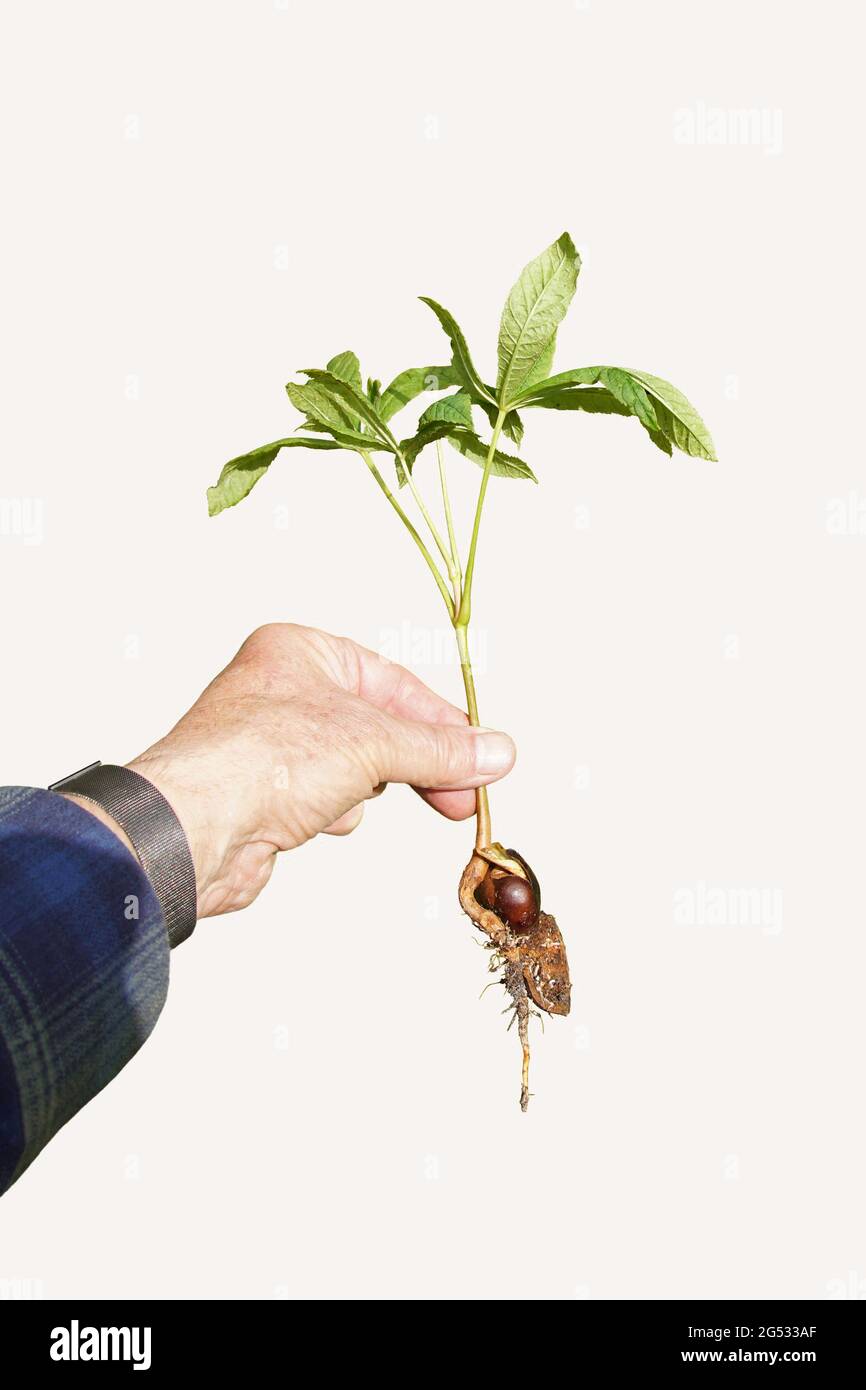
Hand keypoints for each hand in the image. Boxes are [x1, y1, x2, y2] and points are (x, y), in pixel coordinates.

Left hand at [124, 623, 515, 918]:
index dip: (442, 722)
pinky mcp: (264, 795)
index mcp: (299, 652)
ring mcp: (270, 744)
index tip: (482, 756)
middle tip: (463, 796)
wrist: (194, 830)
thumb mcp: (373, 743)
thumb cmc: (260, 760)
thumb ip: (439, 749)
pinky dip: (331, 813)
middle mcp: (280, 691)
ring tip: (349, 800)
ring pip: (352, 766)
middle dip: (416, 764)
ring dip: (362, 788)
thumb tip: (496, 752)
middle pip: (376, 726)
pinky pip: (324, 799)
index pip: (392, 682)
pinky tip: (318, 821)